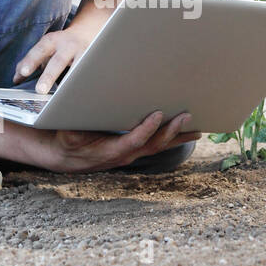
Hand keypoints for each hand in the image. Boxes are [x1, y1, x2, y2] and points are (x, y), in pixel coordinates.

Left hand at [13, 21, 99, 93]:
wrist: (86, 33)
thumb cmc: (60, 45)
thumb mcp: (44, 48)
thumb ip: (29, 62)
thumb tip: (16, 79)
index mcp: (52, 41)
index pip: (39, 51)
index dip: (31, 61)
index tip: (24, 72)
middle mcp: (68, 45)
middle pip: (58, 61)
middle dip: (49, 76)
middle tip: (40, 90)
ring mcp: (83, 53)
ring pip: (77, 68)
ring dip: (69, 82)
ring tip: (63, 95)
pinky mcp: (92, 61)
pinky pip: (88, 73)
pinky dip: (84, 83)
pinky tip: (79, 93)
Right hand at [43, 111, 200, 172]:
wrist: (66, 156)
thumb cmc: (67, 140)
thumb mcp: (69, 133)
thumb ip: (77, 127)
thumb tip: (84, 109)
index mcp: (110, 151)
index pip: (133, 141)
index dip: (146, 129)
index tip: (157, 114)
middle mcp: (125, 155)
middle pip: (153, 145)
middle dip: (171, 131)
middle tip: (186, 116)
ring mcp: (131, 154)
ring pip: (159, 147)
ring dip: (178, 137)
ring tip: (198, 129)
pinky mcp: (134, 150)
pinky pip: (156, 145)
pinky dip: (173, 139)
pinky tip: (188, 132)